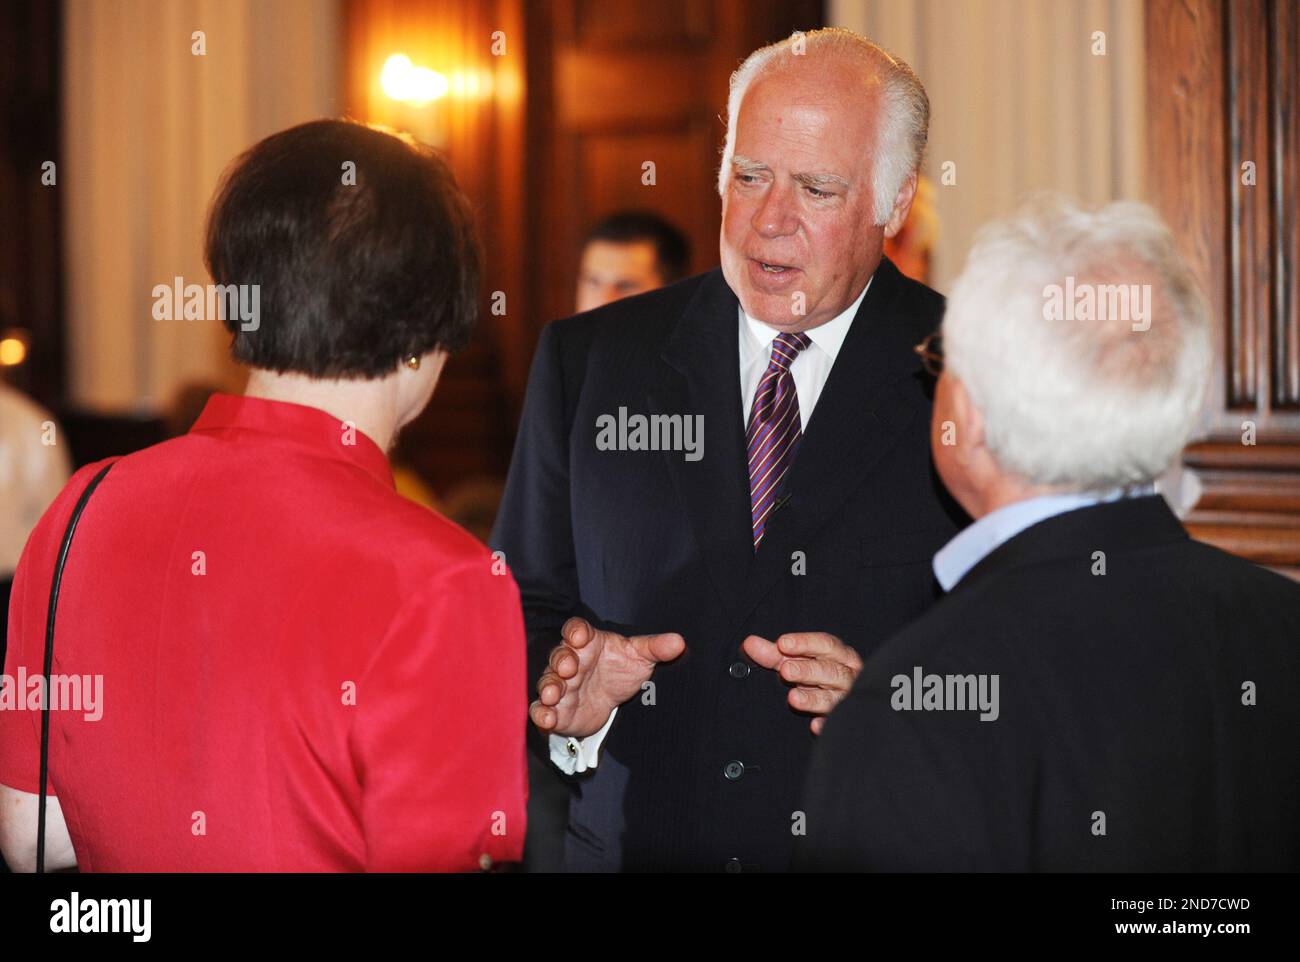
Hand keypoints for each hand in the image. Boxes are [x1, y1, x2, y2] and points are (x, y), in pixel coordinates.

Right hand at [530, 617, 685, 737]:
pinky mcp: (555, 709)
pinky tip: (548, 719)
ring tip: (553, 694)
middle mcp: (569, 661)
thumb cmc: (621, 670)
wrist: (611, 700)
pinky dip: (541, 714)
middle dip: (561, 661)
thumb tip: (679, 642)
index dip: (575, 632)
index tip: (580, 637)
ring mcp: (559, 685)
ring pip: (547, 682)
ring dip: (548, 687)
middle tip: (569, 668)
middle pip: (559, 656)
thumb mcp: (640, 657)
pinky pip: (540, 709)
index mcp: (588, 642)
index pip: (576, 630)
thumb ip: (656, 648)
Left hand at [741, 631, 862, 734]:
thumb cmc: (816, 675)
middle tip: (785, 670)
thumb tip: (749, 643)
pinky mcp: (844, 720)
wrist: (848, 704)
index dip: (804, 643)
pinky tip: (814, 725)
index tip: (782, 643)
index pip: (825, 644)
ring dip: (813, 698)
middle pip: (830, 670)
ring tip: (793, 698)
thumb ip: (773, 654)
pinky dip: (825, 723)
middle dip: (807, 670)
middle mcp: (846, 675)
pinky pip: (835, 722)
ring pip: (832, 697)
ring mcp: (846, 698)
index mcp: (839, 655)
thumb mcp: (796, 662)